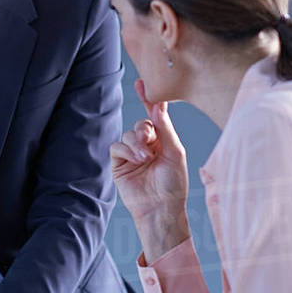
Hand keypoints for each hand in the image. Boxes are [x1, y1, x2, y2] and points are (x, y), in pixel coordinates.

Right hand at [110, 79, 191, 262]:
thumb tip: (158, 105)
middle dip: (144, 129)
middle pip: (140, 123)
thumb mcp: (174, 152)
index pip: (154, 117)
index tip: (141, 84)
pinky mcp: (118, 164)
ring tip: (144, 157)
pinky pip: (116, 146)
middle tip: (150, 141)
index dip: (148, 100)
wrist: (160, 209)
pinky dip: (126, 150)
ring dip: (136, 142)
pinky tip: (136, 159)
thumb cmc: (173, 184)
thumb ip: (165, 128)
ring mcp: (131, 155)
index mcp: (163, 142)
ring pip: (127, 134)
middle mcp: (147, 146)